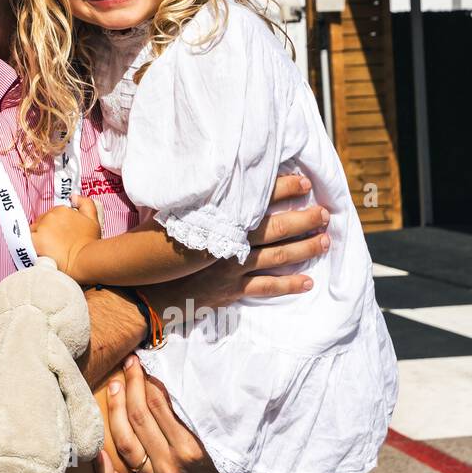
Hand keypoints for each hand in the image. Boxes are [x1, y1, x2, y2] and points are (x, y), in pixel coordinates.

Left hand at [30, 196, 100, 277]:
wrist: (84, 259)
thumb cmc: (90, 242)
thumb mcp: (93, 219)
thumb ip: (85, 203)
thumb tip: (73, 196)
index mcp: (62, 209)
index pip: (52, 215)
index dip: (56, 226)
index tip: (60, 235)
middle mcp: (50, 215)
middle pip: (42, 221)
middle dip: (47, 230)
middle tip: (55, 243)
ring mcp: (41, 227)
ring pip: (34, 230)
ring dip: (39, 237)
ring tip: (48, 249)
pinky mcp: (35, 240)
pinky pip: (27, 240)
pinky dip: (32, 244)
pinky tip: (39, 250)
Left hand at [92, 356, 222, 472]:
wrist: (226, 470)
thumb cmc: (218, 438)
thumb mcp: (209, 417)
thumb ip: (185, 400)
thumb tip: (157, 368)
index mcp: (189, 448)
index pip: (156, 405)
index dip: (145, 379)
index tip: (139, 362)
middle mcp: (171, 466)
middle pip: (138, 419)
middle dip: (130, 387)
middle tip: (127, 366)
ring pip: (125, 443)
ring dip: (115, 410)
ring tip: (114, 386)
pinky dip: (105, 472)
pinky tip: (97, 451)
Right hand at [147, 172, 328, 319]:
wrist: (147, 291)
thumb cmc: (154, 250)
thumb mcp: (170, 218)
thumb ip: (195, 204)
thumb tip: (211, 183)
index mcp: (216, 222)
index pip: (256, 200)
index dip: (282, 189)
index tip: (303, 181)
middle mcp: (228, 244)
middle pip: (275, 230)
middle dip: (303, 219)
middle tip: (324, 212)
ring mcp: (232, 269)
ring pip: (277, 258)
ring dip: (304, 248)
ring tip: (324, 240)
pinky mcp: (231, 290)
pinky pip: (266, 288)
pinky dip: (288, 285)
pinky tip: (307, 281)